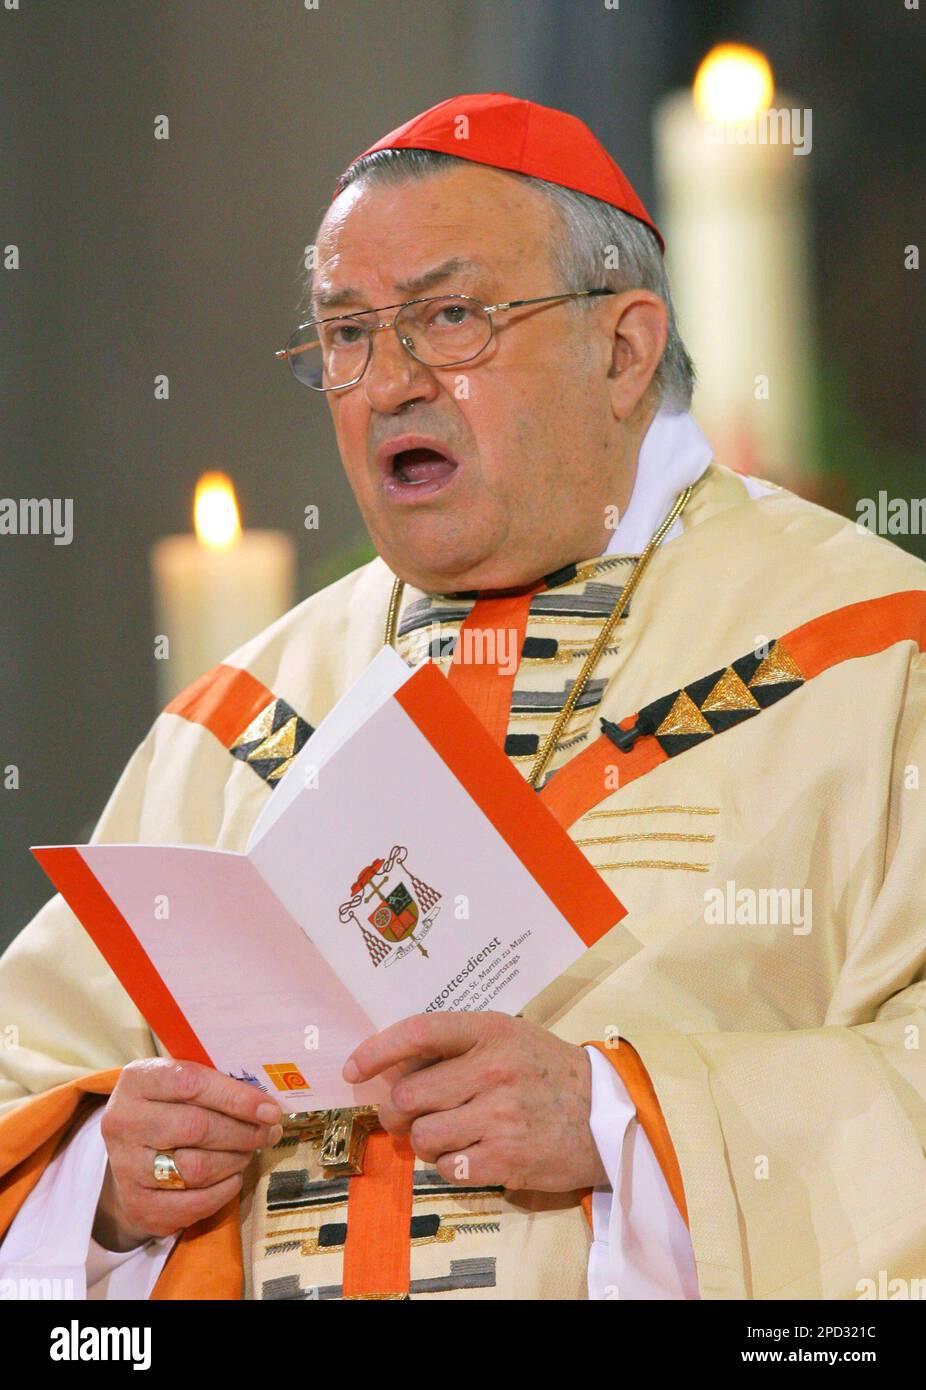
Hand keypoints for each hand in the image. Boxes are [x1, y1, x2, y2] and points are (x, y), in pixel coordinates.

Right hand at [94, 1058, 282, 1250]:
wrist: (128, 1153)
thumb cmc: (168, 1107)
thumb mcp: (180, 1083)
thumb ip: (216, 1085)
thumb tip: (267, 1107)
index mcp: (137, 1080)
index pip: (191, 1083)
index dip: (236, 1097)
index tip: (269, 1109)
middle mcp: (124, 1121)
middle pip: (196, 1128)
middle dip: (242, 1132)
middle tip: (267, 1133)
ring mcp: (126, 1166)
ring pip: (196, 1168)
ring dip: (235, 1160)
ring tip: (248, 1152)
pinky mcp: (139, 1204)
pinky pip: (194, 1203)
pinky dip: (223, 1191)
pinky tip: (233, 1177)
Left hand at [343, 1012, 606, 1191]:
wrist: (607, 1113)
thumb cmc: (548, 1072)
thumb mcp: (508, 1036)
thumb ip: (458, 1045)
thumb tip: (393, 1065)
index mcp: (490, 1031)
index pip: (419, 1032)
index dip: (377, 1050)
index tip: (354, 1067)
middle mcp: (492, 1069)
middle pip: (407, 1095)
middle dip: (396, 1111)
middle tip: (407, 1116)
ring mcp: (500, 1115)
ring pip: (422, 1136)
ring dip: (424, 1142)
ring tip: (447, 1136)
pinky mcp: (507, 1158)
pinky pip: (448, 1167)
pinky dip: (450, 1166)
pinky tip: (472, 1154)